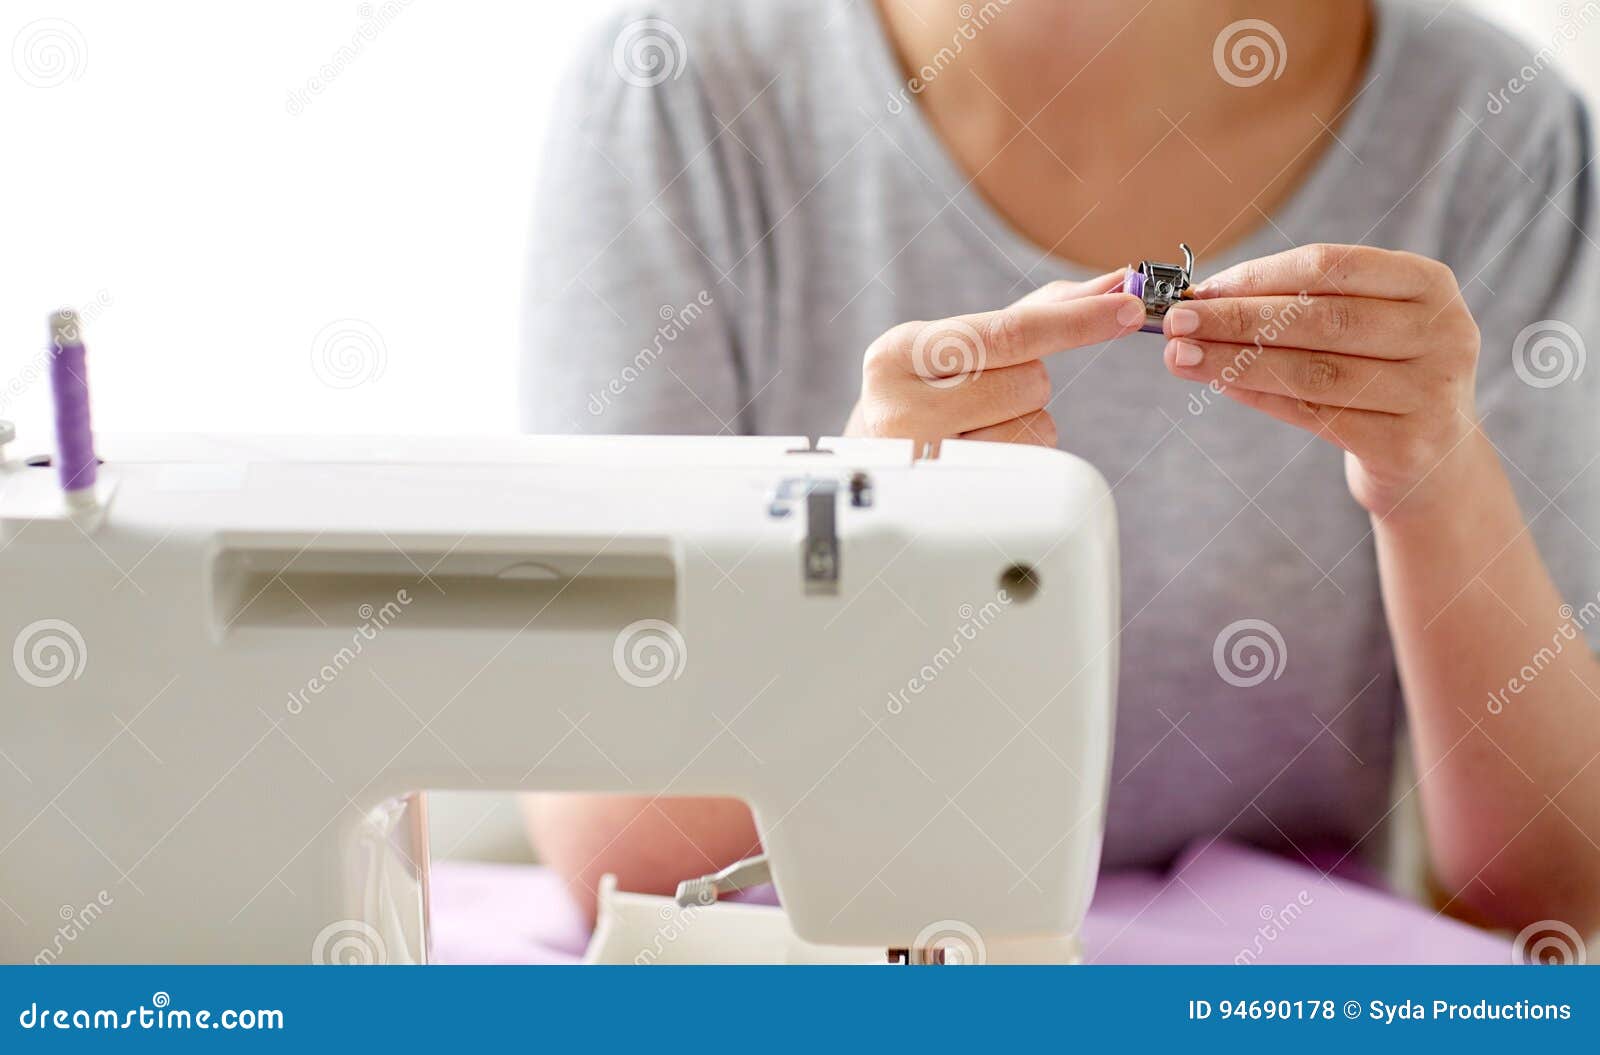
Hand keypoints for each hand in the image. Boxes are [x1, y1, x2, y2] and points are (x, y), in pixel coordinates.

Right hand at [845, 271, 1145, 447]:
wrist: (872, 457)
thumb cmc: (926, 390)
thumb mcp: (957, 342)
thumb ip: (1036, 311)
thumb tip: (1112, 284)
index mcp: (899, 352)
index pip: (1007, 332)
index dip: (1075, 320)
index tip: (1127, 308)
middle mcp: (901, 406)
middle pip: (1029, 380)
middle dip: (1029, 379)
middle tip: (987, 388)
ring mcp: (925, 461)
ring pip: (1034, 423)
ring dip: (1024, 418)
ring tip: (977, 423)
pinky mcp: (954, 496)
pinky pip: (1031, 459)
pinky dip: (1022, 450)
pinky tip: (982, 450)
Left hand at [1162, 243, 1482, 517]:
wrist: (1434, 461)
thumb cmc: (1379, 376)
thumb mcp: (1362, 327)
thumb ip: (1299, 305)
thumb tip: (1202, 298)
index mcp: (1428, 285)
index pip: (1331, 267)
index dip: (1257, 277)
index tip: (1198, 289)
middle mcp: (1442, 332)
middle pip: (1320, 319)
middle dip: (1237, 319)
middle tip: (1176, 322)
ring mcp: (1430, 392)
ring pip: (1314, 371)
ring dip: (1236, 361)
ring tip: (1182, 355)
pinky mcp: (1408, 445)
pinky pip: (1316, 416)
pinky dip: (1260, 397)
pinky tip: (1218, 386)